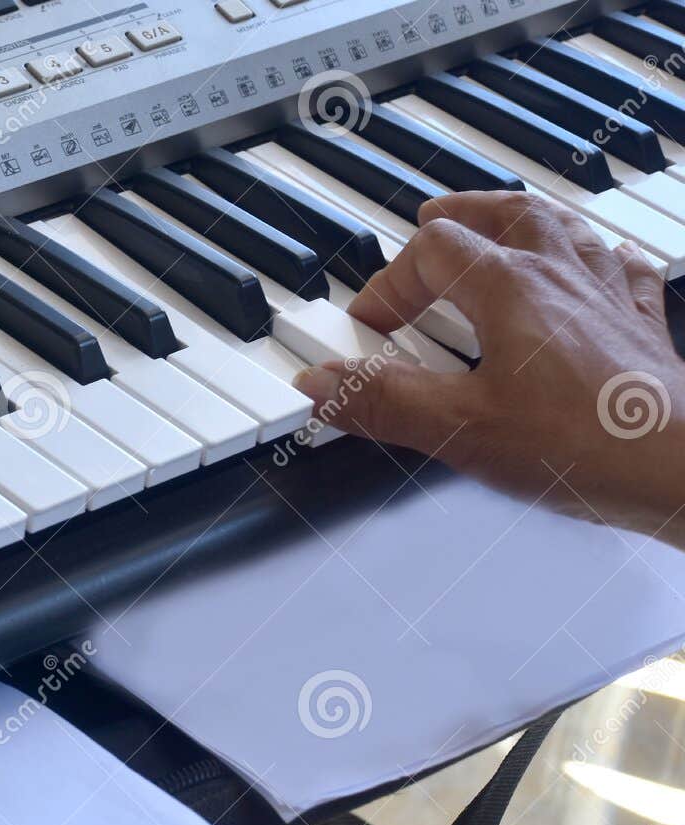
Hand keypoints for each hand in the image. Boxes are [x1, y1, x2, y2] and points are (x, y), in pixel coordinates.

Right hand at [292, 190, 684, 545]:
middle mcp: (561, 277)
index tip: (369, 329)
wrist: (678, 466)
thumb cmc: (582, 445)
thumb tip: (319, 383)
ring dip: (524, 218)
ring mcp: (607, 297)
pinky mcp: (641, 329)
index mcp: (510, 288)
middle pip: (504, 214)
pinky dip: (602, 258)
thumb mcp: (458, 430)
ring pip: (565, 228)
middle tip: (429, 218)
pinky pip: (625, 270)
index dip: (390, 284)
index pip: (432, 253)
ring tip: (500, 218)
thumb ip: (382, 401)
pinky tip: (603, 262)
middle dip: (459, 214)